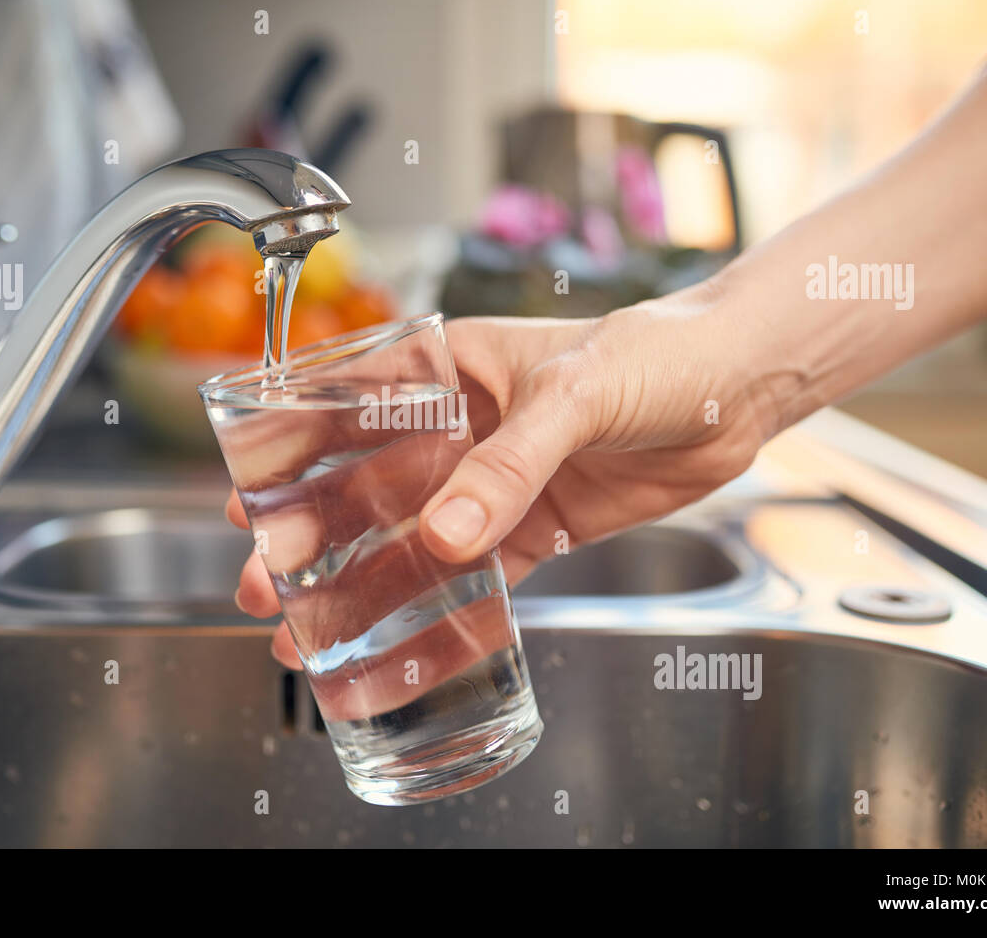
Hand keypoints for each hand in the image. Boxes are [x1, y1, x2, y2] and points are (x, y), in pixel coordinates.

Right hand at [228, 283, 774, 667]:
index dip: (293, 453)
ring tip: (314, 626)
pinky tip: (402, 633)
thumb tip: (445, 534)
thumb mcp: (574, 396)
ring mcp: (497, 480)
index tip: (249, 499)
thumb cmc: (656, 354)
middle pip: (368, 485)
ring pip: (414, 536)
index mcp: (451, 370)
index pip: (350, 407)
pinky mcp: (537, 525)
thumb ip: (509, 463)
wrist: (738, 390)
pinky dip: (442, 602)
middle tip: (267, 583)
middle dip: (313, 535)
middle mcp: (463, 427)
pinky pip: (479, 571)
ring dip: (365, 579)